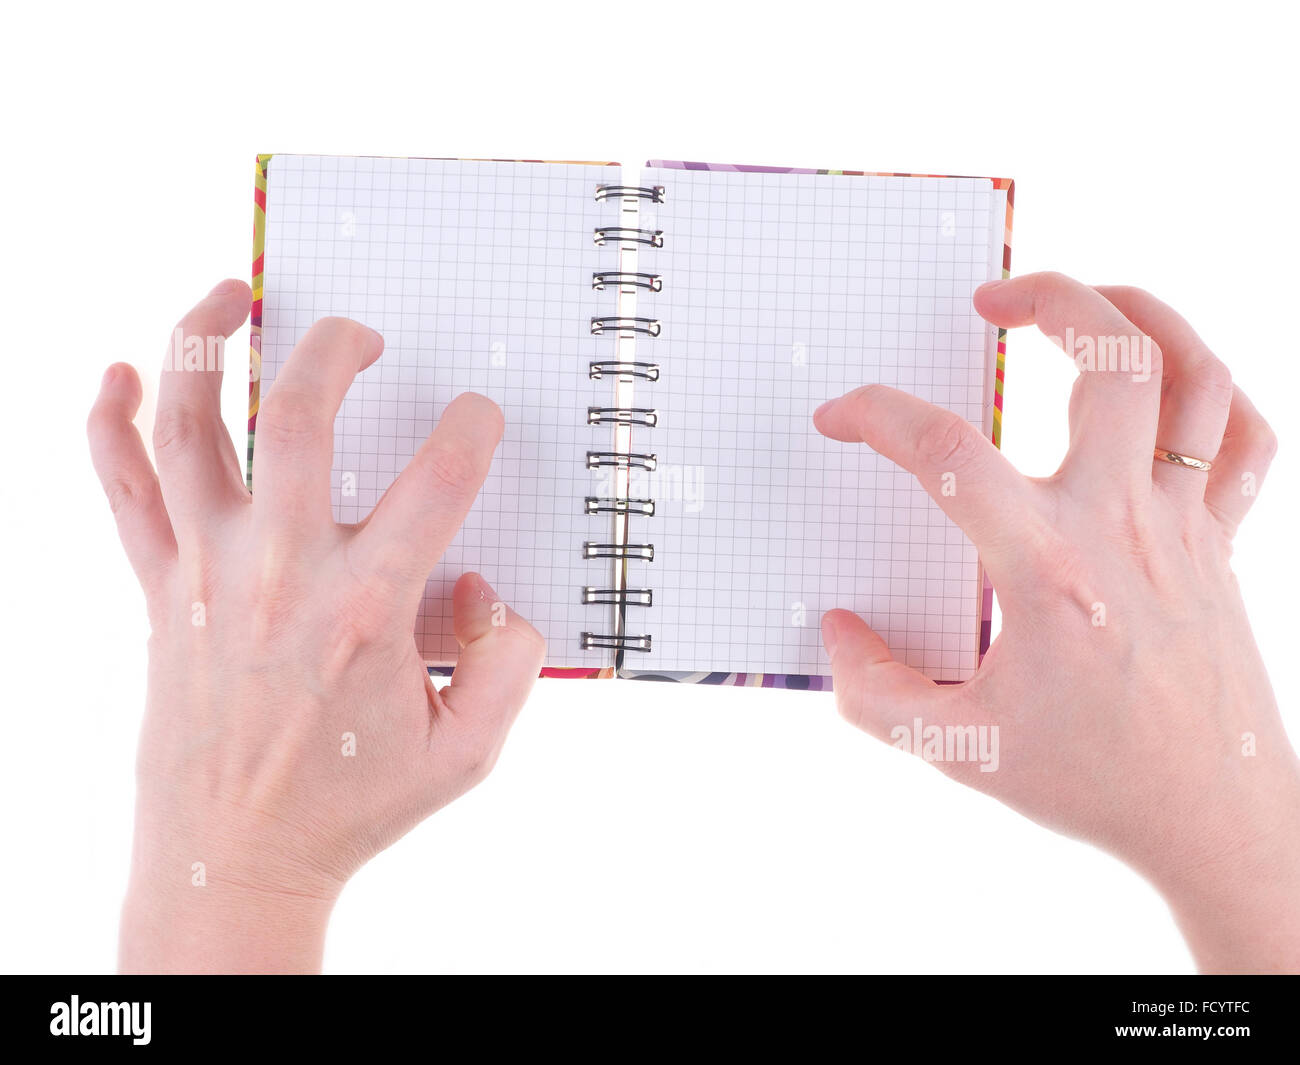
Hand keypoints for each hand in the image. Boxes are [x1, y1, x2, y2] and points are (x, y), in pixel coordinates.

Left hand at [87, 281, 544, 972]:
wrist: (233, 858)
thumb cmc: (349, 806)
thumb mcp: (467, 754)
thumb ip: (509, 664)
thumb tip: (486, 591)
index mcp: (369, 608)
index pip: (440, 476)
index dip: (473, 427)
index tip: (477, 422)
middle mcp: (281, 572)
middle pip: (296, 414)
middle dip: (333, 348)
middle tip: (360, 338)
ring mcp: (210, 572)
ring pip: (186, 426)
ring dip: (200, 344)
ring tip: (230, 299)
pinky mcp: (161, 589)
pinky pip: (118, 489)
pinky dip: (105, 423)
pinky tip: (115, 375)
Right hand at [814, 271, 1299, 972]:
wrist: (1214, 819)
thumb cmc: (1093, 781)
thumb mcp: (957, 749)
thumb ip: (874, 691)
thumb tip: (841, 631)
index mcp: (1047, 571)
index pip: (948, 452)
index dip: (877, 415)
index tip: (842, 416)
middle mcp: (1122, 527)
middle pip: (1109, 359)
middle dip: (1047, 298)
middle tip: (989, 300)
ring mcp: (1183, 527)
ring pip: (1192, 375)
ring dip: (1138, 313)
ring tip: (1084, 301)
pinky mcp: (1220, 544)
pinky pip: (1246, 439)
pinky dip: (1214, 392)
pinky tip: (1165, 387)